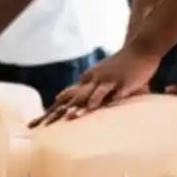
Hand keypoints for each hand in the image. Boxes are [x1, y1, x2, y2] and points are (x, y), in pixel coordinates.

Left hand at [30, 45, 159, 126]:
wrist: (142, 49)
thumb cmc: (122, 66)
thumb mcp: (102, 77)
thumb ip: (92, 92)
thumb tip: (82, 107)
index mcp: (87, 80)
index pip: (64, 98)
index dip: (50, 111)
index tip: (34, 125)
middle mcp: (93, 79)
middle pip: (72, 98)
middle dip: (58, 113)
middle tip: (44, 127)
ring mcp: (108, 80)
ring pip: (91, 95)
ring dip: (81, 106)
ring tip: (70, 118)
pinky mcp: (123, 83)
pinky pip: (112, 93)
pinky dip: (104, 100)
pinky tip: (98, 109)